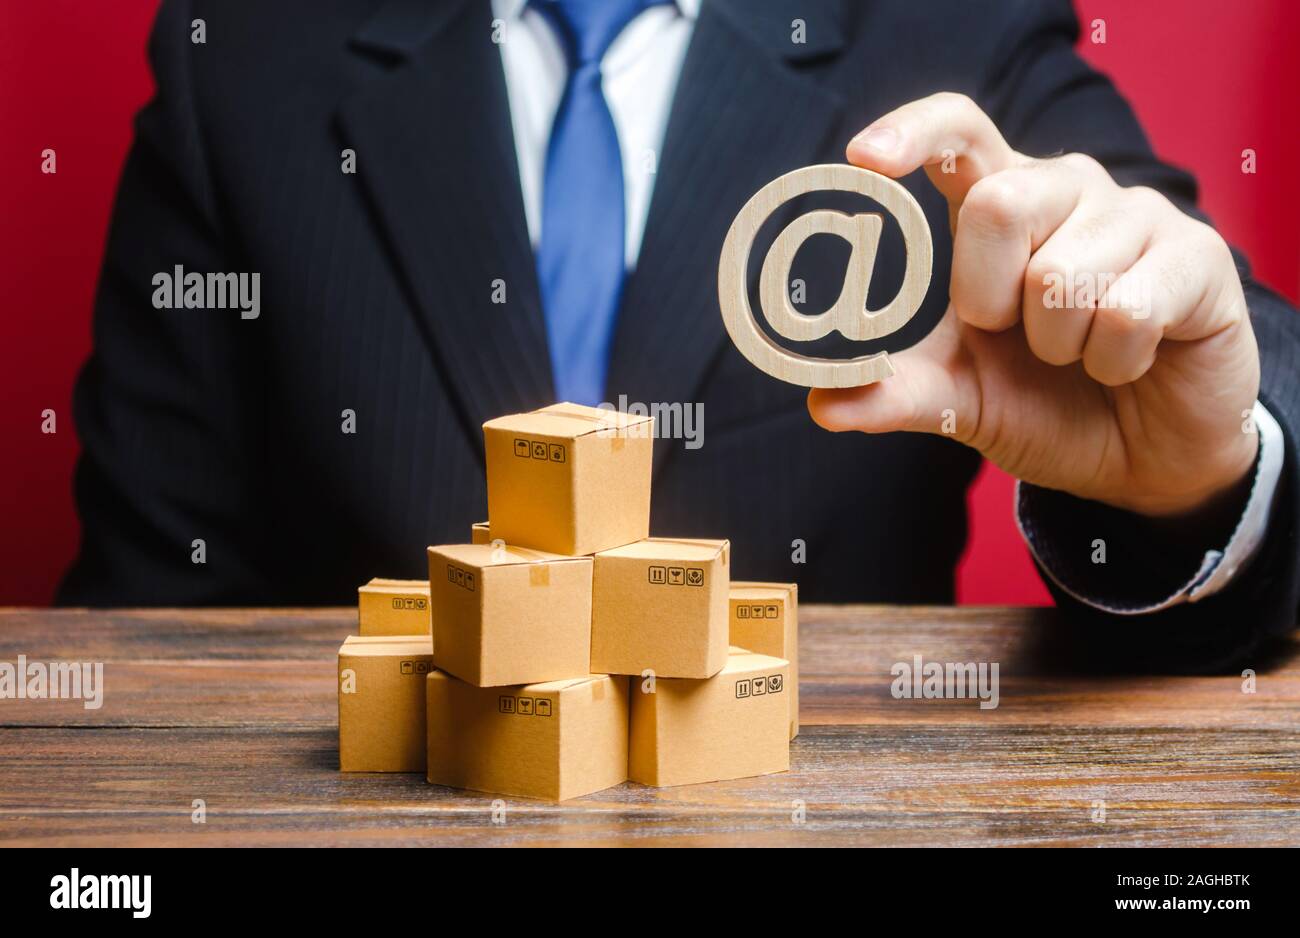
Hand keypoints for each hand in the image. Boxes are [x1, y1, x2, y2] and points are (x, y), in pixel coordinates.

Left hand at [808, 93, 1259, 520]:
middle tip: (1014, 334)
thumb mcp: (960, 400)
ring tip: (1081, 354)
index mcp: (999, 204)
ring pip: (1061, 274)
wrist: (1142, 456)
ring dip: (1059, 345)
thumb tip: (823, 404)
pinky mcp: (1197, 257)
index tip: (865, 159)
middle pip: (997, 202)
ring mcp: (1137, 216)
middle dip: (988, 298)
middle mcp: (1066, 190)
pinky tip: (1131, 363)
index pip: (959, 131)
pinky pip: (1127, 311)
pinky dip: (1115, 362)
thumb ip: (896, 393)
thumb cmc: (1046, 403)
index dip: (912, 133)